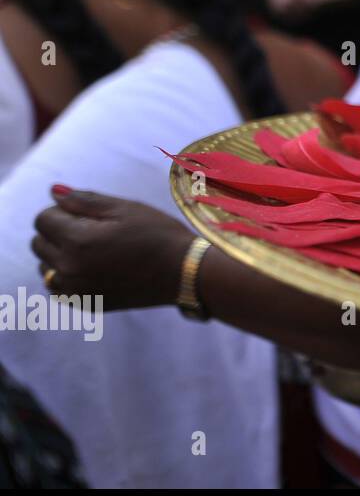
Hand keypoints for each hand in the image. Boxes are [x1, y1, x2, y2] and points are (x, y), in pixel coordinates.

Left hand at [32, 187, 195, 310]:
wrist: (185, 272)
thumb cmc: (158, 234)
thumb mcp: (124, 208)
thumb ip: (84, 200)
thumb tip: (53, 192)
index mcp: (77, 241)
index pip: (43, 218)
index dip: (64, 211)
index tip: (91, 215)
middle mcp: (69, 269)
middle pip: (38, 242)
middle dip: (58, 231)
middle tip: (94, 230)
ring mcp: (75, 290)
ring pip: (45, 266)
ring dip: (60, 255)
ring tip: (94, 250)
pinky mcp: (85, 303)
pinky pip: (57, 287)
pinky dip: (66, 276)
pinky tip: (92, 268)